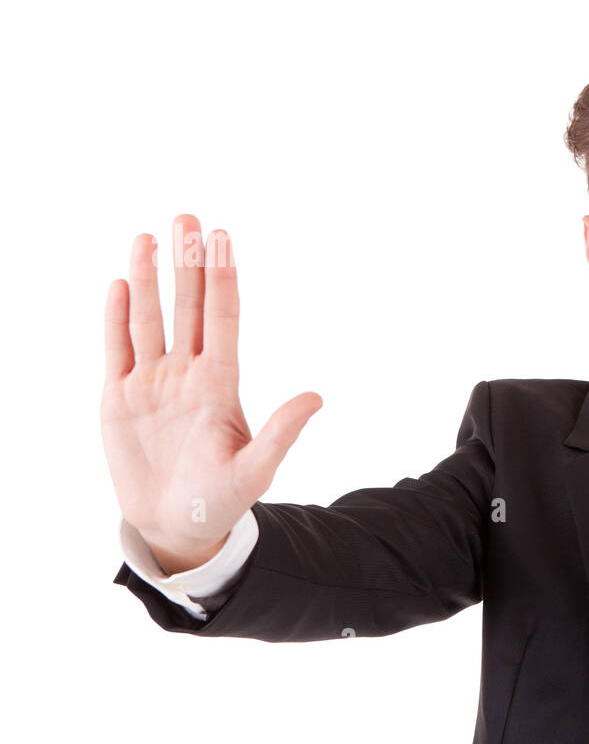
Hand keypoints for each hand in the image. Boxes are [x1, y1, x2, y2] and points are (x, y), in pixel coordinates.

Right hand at [101, 214, 322, 568]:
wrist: (178, 526)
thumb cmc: (222, 500)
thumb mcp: (256, 469)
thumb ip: (282, 432)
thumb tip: (318, 397)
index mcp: (221, 385)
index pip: (223, 319)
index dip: (222, 278)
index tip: (223, 236)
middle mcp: (187, 375)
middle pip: (187, 307)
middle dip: (187, 263)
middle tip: (188, 217)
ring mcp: (152, 384)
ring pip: (148, 319)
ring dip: (147, 279)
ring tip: (149, 236)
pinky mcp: (119, 399)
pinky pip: (117, 349)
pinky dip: (115, 317)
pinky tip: (119, 283)